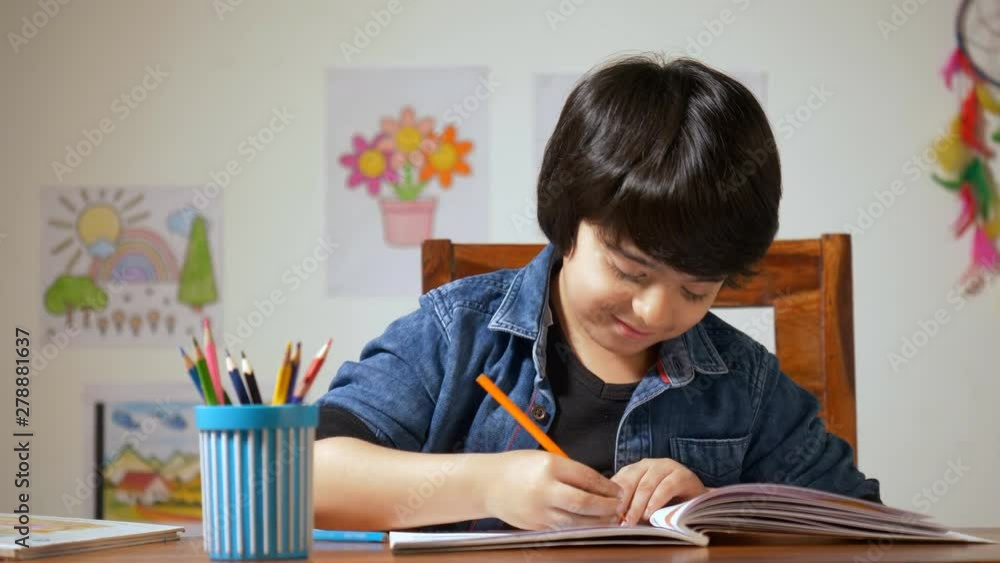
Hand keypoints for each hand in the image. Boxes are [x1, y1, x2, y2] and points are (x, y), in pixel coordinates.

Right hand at [484, 450, 624, 529]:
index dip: (607, 486)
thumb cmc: (517, 467)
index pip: (587, 478)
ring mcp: (540, 511)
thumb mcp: (545, 459)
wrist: (487, 484)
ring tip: (611, 519)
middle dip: (606, 507)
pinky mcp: (536, 525)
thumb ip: (570, 471)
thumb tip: (599, 486)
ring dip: (598, 522)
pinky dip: (581, 528)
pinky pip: (564, 528)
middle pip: (584, 503)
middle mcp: (545, 490)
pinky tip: (591, 525)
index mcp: (549, 467)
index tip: (618, 490)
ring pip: (576, 521)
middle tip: (619, 507)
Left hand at [611, 458, 706, 525]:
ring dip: (637, 505)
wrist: (697, 500)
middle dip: (622, 503)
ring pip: (646, 485)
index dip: (611, 499)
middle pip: (630, 482)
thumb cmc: (666, 503)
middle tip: (617, 520)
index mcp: (635, 469)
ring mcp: (665, 466)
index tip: (605, 516)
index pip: (619, 481)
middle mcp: (648, 464)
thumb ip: (630, 507)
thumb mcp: (644, 503)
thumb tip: (611, 520)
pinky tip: (650, 514)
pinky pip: (666, 487)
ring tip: (631, 521)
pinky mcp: (681, 474)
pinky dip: (656, 501)